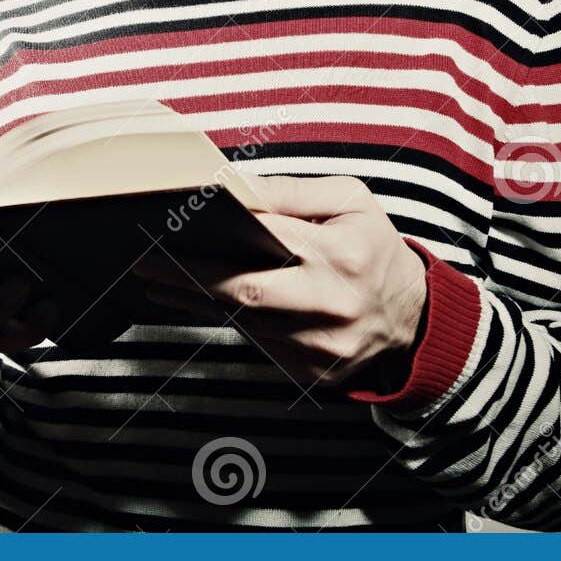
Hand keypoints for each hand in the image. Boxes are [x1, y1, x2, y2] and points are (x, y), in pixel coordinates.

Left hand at [130, 174, 427, 389]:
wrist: (415, 318)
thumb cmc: (375, 248)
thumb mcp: (350, 201)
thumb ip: (292, 192)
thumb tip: (235, 186)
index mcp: (341, 254)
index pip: (266, 240)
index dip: (215, 236)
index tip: (170, 228)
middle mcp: (330, 304)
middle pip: (245, 294)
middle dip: (188, 279)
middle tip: (145, 265)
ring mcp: (321, 347)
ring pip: (243, 322)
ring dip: (196, 301)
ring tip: (156, 281)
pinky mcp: (312, 374)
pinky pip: (255, 344)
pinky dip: (225, 321)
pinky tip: (194, 303)